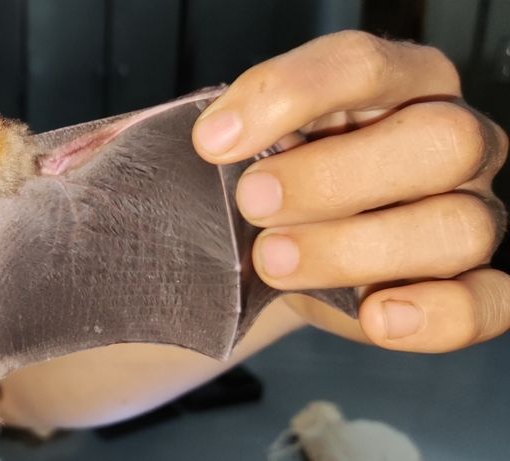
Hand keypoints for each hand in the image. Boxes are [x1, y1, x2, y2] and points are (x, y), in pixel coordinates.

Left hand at [193, 31, 509, 352]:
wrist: (286, 254)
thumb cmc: (277, 185)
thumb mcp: (254, 149)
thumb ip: (242, 136)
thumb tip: (213, 138)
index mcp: (402, 82)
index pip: (362, 65)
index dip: (288, 96)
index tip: (215, 141)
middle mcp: (454, 138)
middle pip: (437, 139)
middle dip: (332, 177)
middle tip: (254, 202)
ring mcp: (474, 210)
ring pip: (457, 226)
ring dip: (355, 249)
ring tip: (276, 261)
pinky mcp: (473, 284)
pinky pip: (486, 303)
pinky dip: (434, 315)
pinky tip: (376, 314)